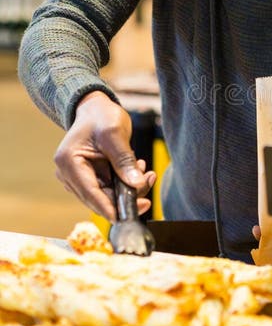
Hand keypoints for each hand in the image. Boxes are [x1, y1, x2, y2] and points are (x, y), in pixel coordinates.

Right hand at [54, 90, 156, 219]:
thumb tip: (137, 185)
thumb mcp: (114, 133)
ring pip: (107, 197)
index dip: (110, 208)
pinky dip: (126, 184)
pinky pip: (110, 190)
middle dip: (125, 196)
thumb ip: (124, 160)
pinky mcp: (90, 178)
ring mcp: (79, 178)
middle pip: (99, 199)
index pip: (90, 194)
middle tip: (148, 183)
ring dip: (129, 189)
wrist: (96, 109)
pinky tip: (139, 170)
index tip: (128, 216)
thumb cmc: (101, 116)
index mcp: (69, 163)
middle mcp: (69, 174)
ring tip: (147, 172)